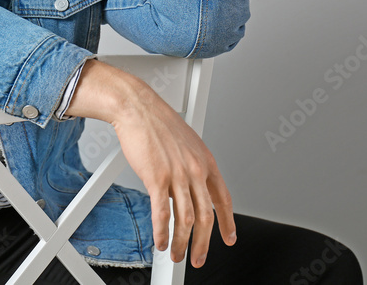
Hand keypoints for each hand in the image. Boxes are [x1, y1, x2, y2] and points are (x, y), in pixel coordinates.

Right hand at [65, 60, 236, 267]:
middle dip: (203, 243)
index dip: (227, 222)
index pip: (223, 199)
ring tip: (176, 254)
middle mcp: (195, 170)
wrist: (138, 108)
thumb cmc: (158, 122)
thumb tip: (187, 189)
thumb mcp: (186, 143)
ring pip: (186, 219)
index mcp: (206, 161)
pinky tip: (160, 241)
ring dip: (182, 243)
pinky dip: (162, 232)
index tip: (229, 238)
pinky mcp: (156, 178)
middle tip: (198, 258)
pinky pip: (162, 213)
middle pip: (206, 216)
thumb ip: (191, 167)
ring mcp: (177, 175)